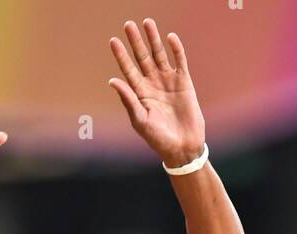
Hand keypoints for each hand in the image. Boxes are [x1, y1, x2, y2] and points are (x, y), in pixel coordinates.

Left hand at [108, 19, 204, 165]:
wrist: (182, 147)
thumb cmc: (158, 139)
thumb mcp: (140, 121)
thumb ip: (128, 100)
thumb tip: (113, 81)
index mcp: (140, 93)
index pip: (128, 70)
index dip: (121, 55)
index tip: (113, 41)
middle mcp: (152, 84)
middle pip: (142, 58)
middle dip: (136, 42)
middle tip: (128, 24)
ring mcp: (168, 82)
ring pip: (159, 55)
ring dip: (153, 39)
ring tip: (148, 22)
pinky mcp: (184, 83)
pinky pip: (180, 62)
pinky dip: (176, 49)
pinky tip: (170, 37)